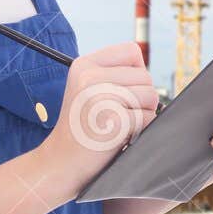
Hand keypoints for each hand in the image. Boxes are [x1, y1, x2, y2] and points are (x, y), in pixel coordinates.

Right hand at [34, 42, 157, 192]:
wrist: (61, 162)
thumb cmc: (81, 127)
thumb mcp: (87, 89)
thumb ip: (113, 73)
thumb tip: (147, 70)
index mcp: (84, 65)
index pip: (132, 51)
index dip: (135, 72)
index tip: (121, 91)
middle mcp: (90, 77)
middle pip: (145, 76)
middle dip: (141, 98)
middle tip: (117, 114)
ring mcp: (101, 97)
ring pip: (151, 95)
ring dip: (142, 113)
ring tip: (118, 123)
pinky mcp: (115, 119)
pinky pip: (148, 117)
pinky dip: (141, 129)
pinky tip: (119, 135)